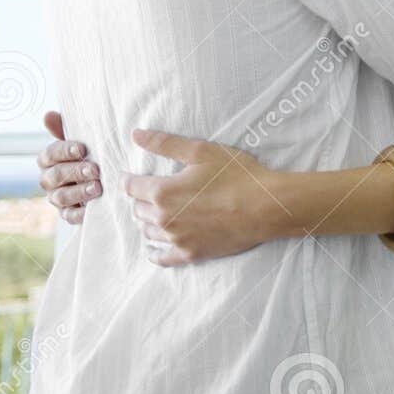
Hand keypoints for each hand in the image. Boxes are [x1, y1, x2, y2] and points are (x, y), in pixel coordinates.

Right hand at [38, 110, 99, 224]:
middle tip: (95, 169)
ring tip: (98, 187)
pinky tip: (92, 208)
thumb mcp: (82, 142)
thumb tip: (48, 115)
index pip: (49, 155)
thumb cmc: (91, 156)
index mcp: (49, 160)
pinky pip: (69, 216)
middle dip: (75, 172)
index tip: (82, 149)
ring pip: (60, 197)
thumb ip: (64, 129)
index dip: (63, 151)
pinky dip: (79, 213)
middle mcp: (50, 180)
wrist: (106, 182)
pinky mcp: (68, 214)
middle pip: (55, 176)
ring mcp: (57, 198)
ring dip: (78, 192)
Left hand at [125, 130, 281, 265]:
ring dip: (147, 221)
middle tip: (148, 192)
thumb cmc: (237, 175)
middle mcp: (164, 218)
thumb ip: (165, 144)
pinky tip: (153, 249)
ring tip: (154, 214)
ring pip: (148, 231)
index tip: (128, 176)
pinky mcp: (191, 253)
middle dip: (139, 199)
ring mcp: (177, 239)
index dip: (128, 179)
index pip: (131, 186)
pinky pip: (162, 258)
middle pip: (137, 209)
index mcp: (163, 191)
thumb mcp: (202, 151)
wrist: (266, 207)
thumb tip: (135, 136)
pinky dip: (154, 252)